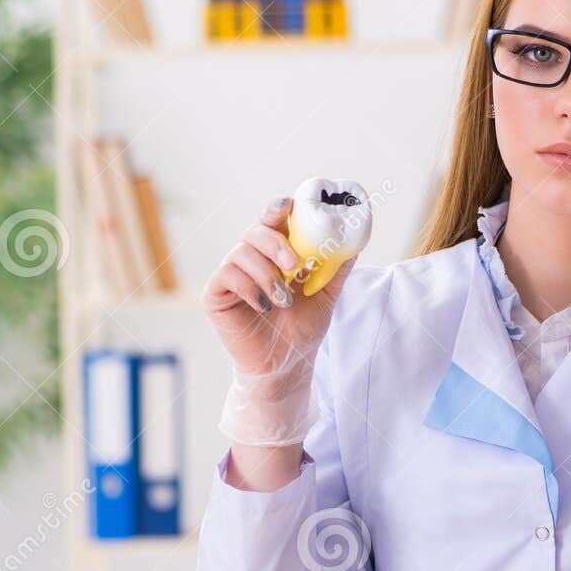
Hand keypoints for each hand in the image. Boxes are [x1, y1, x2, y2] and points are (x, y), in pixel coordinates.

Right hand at [203, 196, 356, 377]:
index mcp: (274, 253)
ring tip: (284, 300)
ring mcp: (231, 275)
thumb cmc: (301, 329)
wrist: (286, 365)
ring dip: (267, 274)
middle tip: (295, 265)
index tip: (289, 205)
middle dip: (276, 243)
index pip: (272, 221)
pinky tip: (263, 306)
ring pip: (241, 252)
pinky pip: (226, 275)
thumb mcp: (326, 295)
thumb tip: (355, 242)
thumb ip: (336, 269)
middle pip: (255, 230)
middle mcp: (251, 259)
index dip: (278, 208)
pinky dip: (249, 288)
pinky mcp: (215, 294)